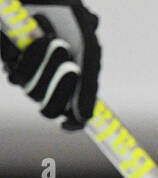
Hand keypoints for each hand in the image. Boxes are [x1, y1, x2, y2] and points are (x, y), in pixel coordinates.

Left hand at [1, 2, 100, 129]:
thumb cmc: (66, 15)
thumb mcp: (88, 48)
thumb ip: (90, 82)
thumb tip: (86, 117)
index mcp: (71, 81)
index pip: (71, 112)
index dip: (72, 122)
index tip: (68, 124)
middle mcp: (47, 79)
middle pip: (50, 108)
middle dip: (60, 88)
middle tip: (69, 67)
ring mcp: (24, 70)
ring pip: (31, 91)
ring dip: (43, 64)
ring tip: (49, 36)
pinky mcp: (7, 59)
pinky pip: (15, 74)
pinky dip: (25, 55)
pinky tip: (28, 33)